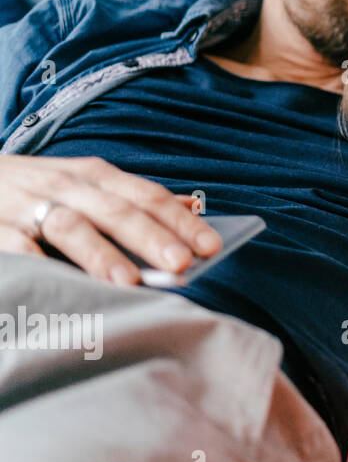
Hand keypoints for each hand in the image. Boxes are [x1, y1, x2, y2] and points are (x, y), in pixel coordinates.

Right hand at [0, 155, 221, 284]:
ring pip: (71, 227)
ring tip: (130, 283)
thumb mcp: (87, 182)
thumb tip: (193, 206)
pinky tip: (66, 286)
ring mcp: (28, 206)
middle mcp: (66, 186)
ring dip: (102, 255)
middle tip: (182, 265)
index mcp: (95, 176)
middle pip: (116, 211)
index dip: (180, 221)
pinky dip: (43, 264)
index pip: (147, 196)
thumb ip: (135, 197)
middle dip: (152, 237)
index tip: (212, 246)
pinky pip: (20, 248)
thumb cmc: (41, 189)